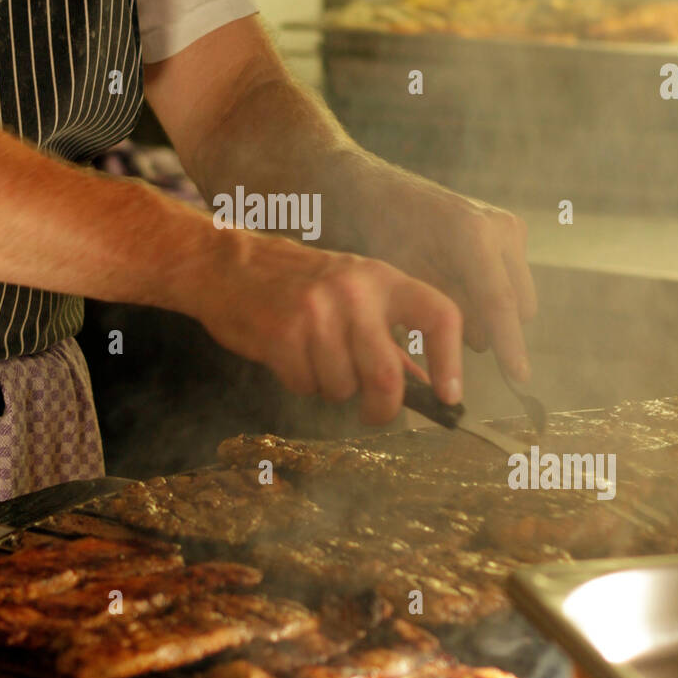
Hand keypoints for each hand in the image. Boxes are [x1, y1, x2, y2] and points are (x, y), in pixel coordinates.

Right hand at [195, 231, 462, 424]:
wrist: (227, 264)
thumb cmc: (297, 283)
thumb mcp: (353, 293)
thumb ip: (389, 336)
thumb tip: (427, 386)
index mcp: (382, 278)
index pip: (439, 315)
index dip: (450, 362)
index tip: (450, 396)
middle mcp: (354, 291)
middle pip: (387, 375)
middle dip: (383, 407)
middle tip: (375, 413)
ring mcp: (316, 311)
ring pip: (342, 387)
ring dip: (331, 389)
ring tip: (316, 361)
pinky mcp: (282, 333)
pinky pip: (305, 384)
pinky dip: (300, 383)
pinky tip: (290, 357)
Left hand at [347, 168, 536, 381]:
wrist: (371, 189)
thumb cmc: (378, 232)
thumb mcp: (405, 277)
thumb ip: (445, 311)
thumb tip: (478, 346)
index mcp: (474, 235)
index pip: (500, 304)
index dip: (510, 346)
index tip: (518, 379)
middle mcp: (500, 227)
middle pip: (514, 306)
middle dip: (490, 328)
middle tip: (447, 331)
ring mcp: (508, 226)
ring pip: (514, 296)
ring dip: (486, 311)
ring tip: (443, 298)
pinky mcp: (509, 229)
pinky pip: (507, 280)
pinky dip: (484, 293)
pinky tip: (451, 281)